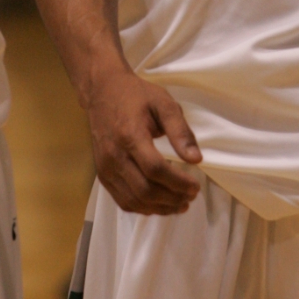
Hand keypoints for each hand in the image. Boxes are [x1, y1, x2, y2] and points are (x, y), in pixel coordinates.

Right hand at [86, 67, 201, 214]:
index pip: (155, 169)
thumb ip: (180, 131)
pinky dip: (144, 207)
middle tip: (191, 197)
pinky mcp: (102, 174)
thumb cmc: (136, 95)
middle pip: (145, 189)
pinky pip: (123, 200)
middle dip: (172, 198)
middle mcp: (114, 155)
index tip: (196, 186)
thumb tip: (196, 160)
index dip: (178, 183)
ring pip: (134, 200)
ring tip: (180, 204)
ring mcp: (105, 167)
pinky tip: (160, 204)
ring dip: (160, 207)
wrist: (102, 91)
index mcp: (130, 135)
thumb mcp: (163, 103)